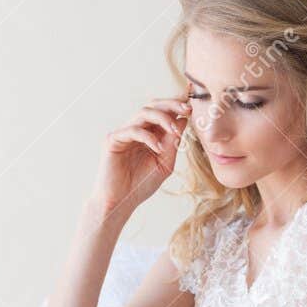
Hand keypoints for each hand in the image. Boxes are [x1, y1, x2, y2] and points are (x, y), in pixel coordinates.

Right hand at [92, 96, 190, 214]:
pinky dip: (148, 136)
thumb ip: (172, 143)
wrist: (121, 202)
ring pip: (143, 113)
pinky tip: (158, 148)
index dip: (177, 107)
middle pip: (153, 105)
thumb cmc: (141, 184)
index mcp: (149, 133)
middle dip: (171, 105)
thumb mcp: (164, 163)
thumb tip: (183, 120)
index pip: (162, 111)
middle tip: (187, 110)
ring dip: (162, 118)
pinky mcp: (113, 140)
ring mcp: (123, 133)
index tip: (192, 110)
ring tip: (174, 130)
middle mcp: (136, 129)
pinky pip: (132, 130)